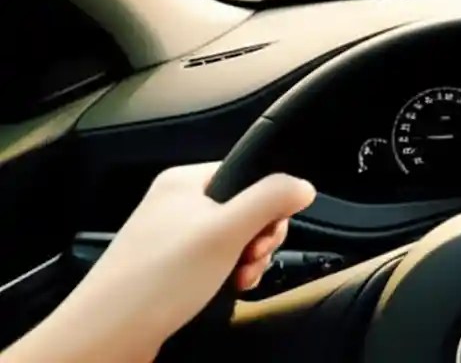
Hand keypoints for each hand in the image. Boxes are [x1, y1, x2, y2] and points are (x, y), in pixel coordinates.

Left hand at [1, 163, 314, 362]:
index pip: (248, 177)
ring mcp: (170, 239)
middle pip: (244, 211)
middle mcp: (175, 206)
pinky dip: (226, 277)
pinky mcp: (168, 270)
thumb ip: (271, 200)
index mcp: (185, 182)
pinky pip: (214, 264)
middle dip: (259, 241)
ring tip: (237, 281)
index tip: (265, 235)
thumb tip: (303, 186)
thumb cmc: (158, 281)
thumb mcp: (227, 231)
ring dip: (246, 263)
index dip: (267, 207)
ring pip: (232, 241)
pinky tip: (223, 291)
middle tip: (250, 261)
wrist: (107, 335)